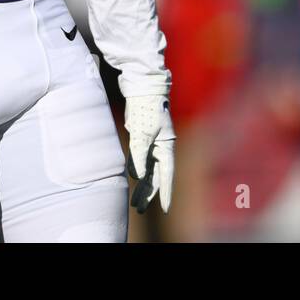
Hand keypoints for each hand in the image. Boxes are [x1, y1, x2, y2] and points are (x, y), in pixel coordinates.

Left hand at [124, 94, 174, 213]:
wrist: (143, 89)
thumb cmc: (147, 109)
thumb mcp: (143, 133)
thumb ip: (139, 155)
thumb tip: (137, 177)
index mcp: (166, 147)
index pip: (167, 175)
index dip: (166, 192)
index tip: (166, 208)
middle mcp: (161, 148)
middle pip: (156, 176)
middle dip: (149, 193)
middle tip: (139, 209)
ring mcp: (151, 144)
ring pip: (147, 170)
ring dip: (142, 186)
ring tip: (135, 203)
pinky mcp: (141, 139)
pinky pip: (139, 160)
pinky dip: (136, 171)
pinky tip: (133, 182)